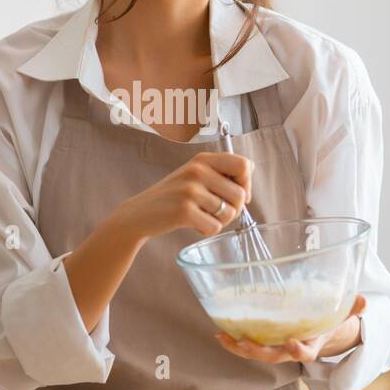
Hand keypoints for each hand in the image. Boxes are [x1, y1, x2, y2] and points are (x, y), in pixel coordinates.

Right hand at [110, 151, 251, 241]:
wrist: (138, 214)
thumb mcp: (194, 175)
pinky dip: (207, 231)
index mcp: (203, 159)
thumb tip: (250, 176)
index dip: (246, 184)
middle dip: (233, 209)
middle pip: (241, 194)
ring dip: (220, 221)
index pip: (244, 165)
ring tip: (201, 217)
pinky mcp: (184, 211)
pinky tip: (193, 225)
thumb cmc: (172, 197)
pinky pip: (215, 227)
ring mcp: (190, 190)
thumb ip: (220, 172)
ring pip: (230, 213)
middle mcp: (197, 170)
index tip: (233, 194)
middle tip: (214, 212)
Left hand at [215, 296, 366, 364]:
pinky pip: (249, 345)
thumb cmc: (332, 322)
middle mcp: (292, 349)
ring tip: (223, 337)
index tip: (292, 344)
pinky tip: (220, 332)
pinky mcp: (266, 343)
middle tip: (244, 343)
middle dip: (258, 351)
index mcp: (312, 343)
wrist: (324, 335)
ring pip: (257, 352)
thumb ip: (353, 309)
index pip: (306, 351)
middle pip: (274, 356)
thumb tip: (365, 300)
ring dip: (239, 346)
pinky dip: (234, 341)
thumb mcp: (344, 316)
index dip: (299, 349)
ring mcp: (277, 348)